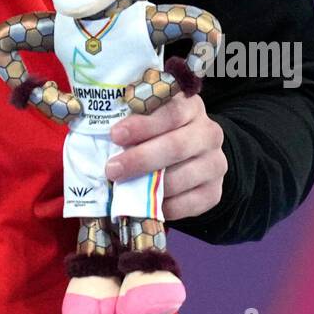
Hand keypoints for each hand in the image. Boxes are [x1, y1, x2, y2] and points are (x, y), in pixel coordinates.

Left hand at [104, 91, 227, 220]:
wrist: (195, 152)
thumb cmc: (161, 130)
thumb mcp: (151, 115)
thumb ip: (133, 119)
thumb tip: (98, 133)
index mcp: (191, 106)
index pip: (171, 112)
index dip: (143, 125)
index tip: (115, 135)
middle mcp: (209, 133)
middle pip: (176, 146)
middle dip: (140, 159)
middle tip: (112, 169)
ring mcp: (215, 163)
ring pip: (183, 177)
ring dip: (150, 187)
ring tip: (124, 191)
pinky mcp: (215, 191)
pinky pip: (190, 203)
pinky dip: (166, 207)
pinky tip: (146, 205)